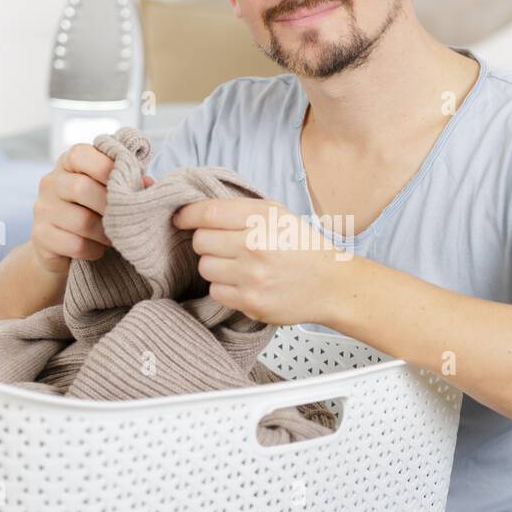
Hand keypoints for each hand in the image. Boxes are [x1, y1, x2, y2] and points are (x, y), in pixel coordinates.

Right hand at [30, 144, 152, 273]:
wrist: (62, 247)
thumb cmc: (95, 211)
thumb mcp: (109, 190)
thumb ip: (129, 181)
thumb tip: (150, 184)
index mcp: (68, 163)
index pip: (81, 155)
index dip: (107, 167)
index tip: (127, 184)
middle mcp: (50, 182)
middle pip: (81, 188)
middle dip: (111, 206)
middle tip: (127, 218)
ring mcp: (42, 209)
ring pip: (81, 221)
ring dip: (106, 233)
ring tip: (116, 237)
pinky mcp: (40, 235)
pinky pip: (75, 244)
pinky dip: (94, 250)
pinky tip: (98, 249)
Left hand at [171, 197, 349, 325]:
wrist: (330, 284)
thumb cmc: (302, 247)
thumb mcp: (278, 214)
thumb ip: (241, 209)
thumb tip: (197, 210)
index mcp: (263, 218)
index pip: (208, 213)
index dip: (187, 215)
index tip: (180, 218)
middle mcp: (256, 245)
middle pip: (201, 241)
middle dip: (206, 242)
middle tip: (222, 245)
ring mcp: (253, 276)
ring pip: (205, 267)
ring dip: (214, 265)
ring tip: (236, 265)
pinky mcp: (251, 302)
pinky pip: (216, 291)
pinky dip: (224, 288)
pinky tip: (244, 283)